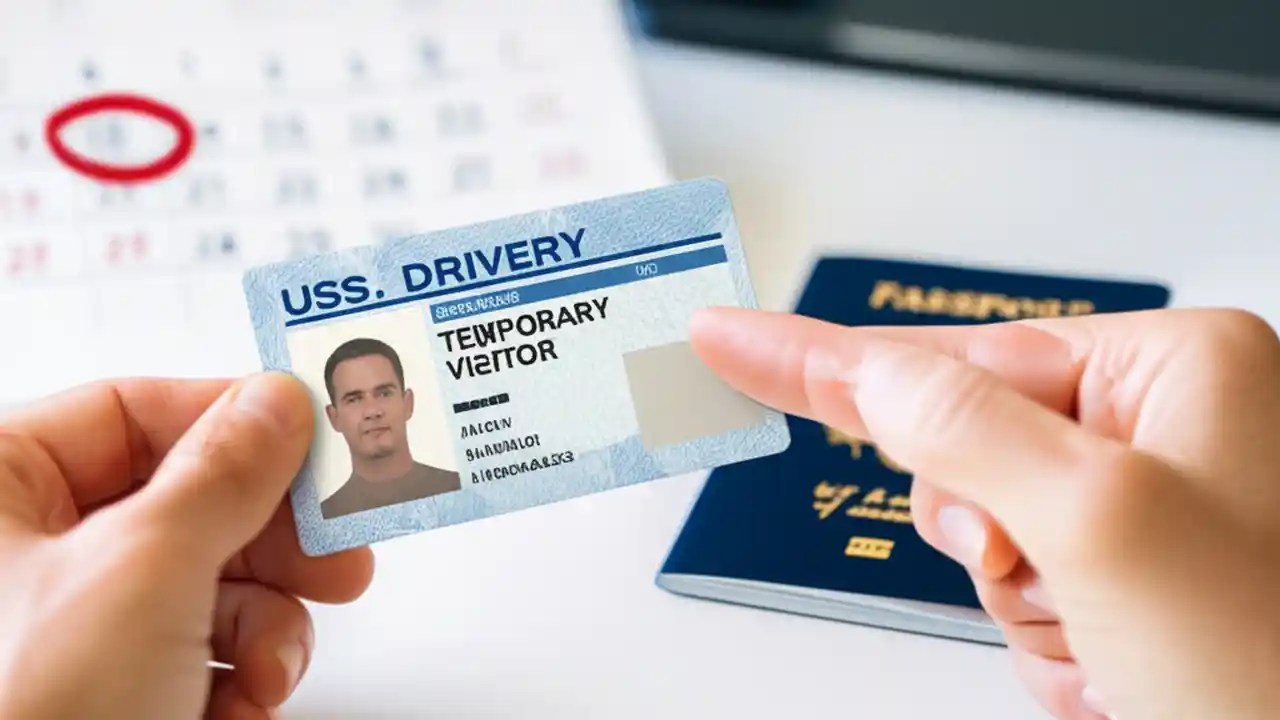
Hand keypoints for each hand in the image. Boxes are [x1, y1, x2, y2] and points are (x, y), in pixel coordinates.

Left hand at [0, 375, 373, 719]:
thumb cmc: (21, 717)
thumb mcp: (143, 572)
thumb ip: (225, 474)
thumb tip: (279, 403)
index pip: (133, 410)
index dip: (233, 420)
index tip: (316, 437)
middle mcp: (28, 550)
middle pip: (187, 499)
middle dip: (271, 542)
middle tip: (340, 551)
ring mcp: (70, 625)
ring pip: (207, 580)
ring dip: (264, 624)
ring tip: (272, 664)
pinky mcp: (109, 687)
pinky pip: (200, 647)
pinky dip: (239, 674)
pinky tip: (241, 703)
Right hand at [689, 306, 1279, 719]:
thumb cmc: (1276, 658)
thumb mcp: (1101, 527)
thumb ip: (965, 429)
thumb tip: (871, 370)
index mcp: (1174, 368)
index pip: (951, 356)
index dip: (821, 358)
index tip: (727, 334)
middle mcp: (1164, 425)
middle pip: (969, 458)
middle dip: (992, 541)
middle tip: (1055, 582)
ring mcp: (1150, 508)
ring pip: (992, 542)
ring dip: (1031, 612)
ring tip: (1120, 648)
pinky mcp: (1136, 580)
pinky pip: (1029, 599)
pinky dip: (1057, 650)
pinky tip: (1125, 673)